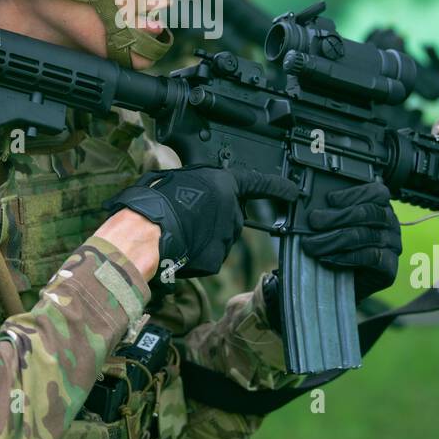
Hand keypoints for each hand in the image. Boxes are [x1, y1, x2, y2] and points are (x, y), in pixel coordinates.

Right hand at [105, 166, 299, 286]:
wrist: (144, 229)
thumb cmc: (155, 199)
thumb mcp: (181, 178)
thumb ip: (202, 186)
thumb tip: (201, 194)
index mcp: (223, 184)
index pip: (259, 184)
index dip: (278, 188)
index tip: (294, 191)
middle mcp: (231, 210)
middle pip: (232, 218)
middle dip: (216, 220)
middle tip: (189, 217)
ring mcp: (225, 237)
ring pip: (220, 239)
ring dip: (204, 238)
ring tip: (178, 231)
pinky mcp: (216, 260)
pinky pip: (208, 258)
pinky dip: (196, 255)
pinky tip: (180, 247)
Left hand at [300, 183, 402, 301]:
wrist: (345, 282)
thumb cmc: (340, 247)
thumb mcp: (336, 225)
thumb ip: (331, 212)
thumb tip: (313, 206)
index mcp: (381, 206)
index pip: (375, 192)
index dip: (353, 194)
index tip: (329, 199)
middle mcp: (390, 223)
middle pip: (369, 213)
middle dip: (337, 217)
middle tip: (314, 222)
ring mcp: (393, 244)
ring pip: (366, 235)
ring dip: (334, 239)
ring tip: (313, 244)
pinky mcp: (390, 266)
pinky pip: (371, 257)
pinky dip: (346, 257)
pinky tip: (328, 258)